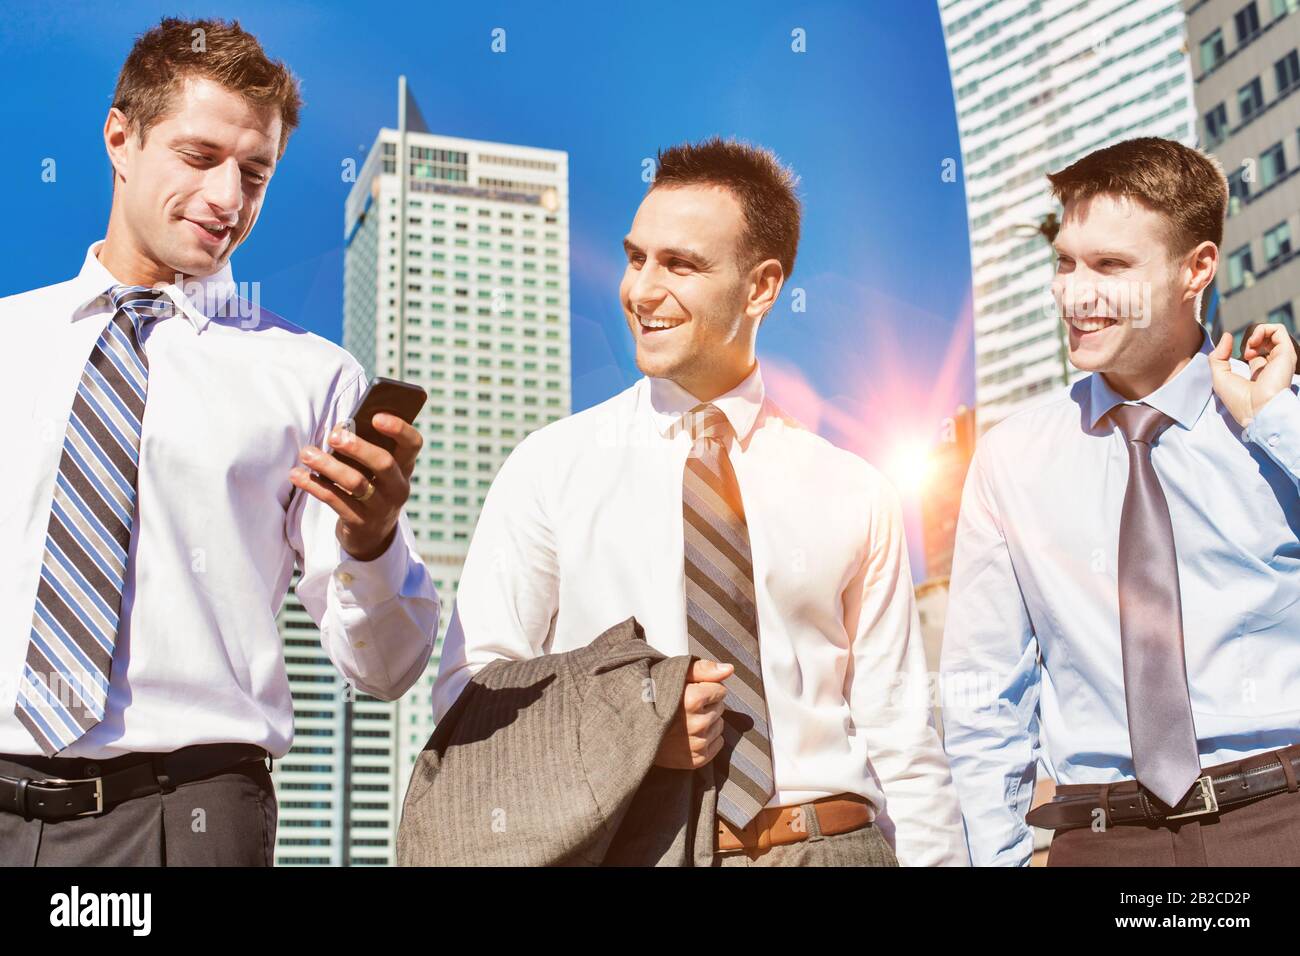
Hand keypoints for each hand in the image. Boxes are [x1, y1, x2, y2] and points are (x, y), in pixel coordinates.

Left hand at [289, 413, 423, 560]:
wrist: (372, 535)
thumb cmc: (370, 487)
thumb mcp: (377, 471)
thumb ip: (366, 449)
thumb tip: (340, 427)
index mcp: (405, 467)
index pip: (412, 444)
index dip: (398, 428)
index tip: (376, 417)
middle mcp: (398, 487)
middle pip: (383, 463)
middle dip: (357, 447)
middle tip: (334, 436)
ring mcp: (381, 508)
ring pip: (355, 482)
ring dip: (328, 465)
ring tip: (306, 454)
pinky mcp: (360, 523)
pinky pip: (335, 501)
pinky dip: (315, 486)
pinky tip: (298, 475)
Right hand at [653, 659, 732, 769]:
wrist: (630, 729)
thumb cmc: (651, 697)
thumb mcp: (672, 674)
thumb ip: (703, 669)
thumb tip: (730, 669)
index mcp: (692, 699)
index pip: (720, 690)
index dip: (705, 688)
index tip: (688, 692)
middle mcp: (697, 724)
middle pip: (720, 708)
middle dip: (706, 705)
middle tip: (683, 707)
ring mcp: (697, 744)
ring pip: (719, 726)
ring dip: (706, 721)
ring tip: (684, 721)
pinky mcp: (695, 760)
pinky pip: (717, 744)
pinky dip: (707, 739)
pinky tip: (688, 735)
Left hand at [1209, 326, 1296, 426]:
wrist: (1257, 409)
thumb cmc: (1239, 399)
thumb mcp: (1220, 376)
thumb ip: (1218, 356)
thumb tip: (1228, 335)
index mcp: (1259, 373)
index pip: (1255, 352)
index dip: (1243, 347)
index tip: (1232, 354)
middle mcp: (1272, 365)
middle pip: (1266, 340)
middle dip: (1251, 338)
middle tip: (1245, 351)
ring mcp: (1280, 358)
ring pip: (1273, 332)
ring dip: (1257, 331)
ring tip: (1250, 344)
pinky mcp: (1286, 353)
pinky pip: (1279, 330)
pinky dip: (1263, 329)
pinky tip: (1254, 342)